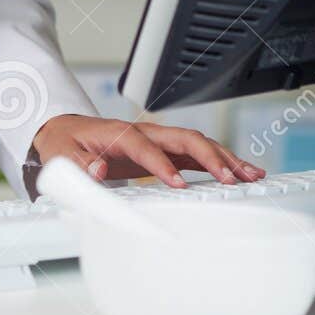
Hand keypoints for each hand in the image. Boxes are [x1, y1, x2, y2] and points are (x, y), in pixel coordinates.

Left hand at [32, 113, 265, 189]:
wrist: (67, 129)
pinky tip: (238, 174)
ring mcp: (158, 141)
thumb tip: (97, 170)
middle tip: (231, 178)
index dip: (161, 166)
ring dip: (225, 158)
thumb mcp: (62, 154)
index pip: (146, 148)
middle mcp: (145, 133)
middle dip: (211, 157)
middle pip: (185, 139)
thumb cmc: (66, 143)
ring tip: (251, 174)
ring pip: (198, 145)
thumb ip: (79, 164)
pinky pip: (196, 155)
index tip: (177, 185)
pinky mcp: (164, 151)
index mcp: (121, 134)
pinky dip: (218, 163)